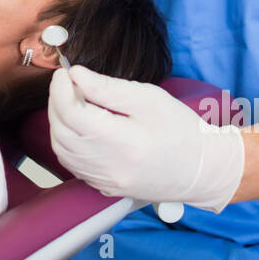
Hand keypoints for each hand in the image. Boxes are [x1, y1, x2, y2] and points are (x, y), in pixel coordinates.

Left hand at [47, 66, 244, 212]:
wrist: (202, 169)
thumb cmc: (181, 130)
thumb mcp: (149, 98)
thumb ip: (109, 88)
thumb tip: (76, 75)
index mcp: (124, 143)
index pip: (72, 114)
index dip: (60, 89)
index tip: (64, 72)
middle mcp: (110, 167)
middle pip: (61, 131)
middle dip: (56, 102)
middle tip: (67, 83)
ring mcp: (105, 181)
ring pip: (61, 149)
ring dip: (59, 122)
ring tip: (74, 101)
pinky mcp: (104, 187)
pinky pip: (72, 163)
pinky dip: (67, 141)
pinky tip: (80, 126)